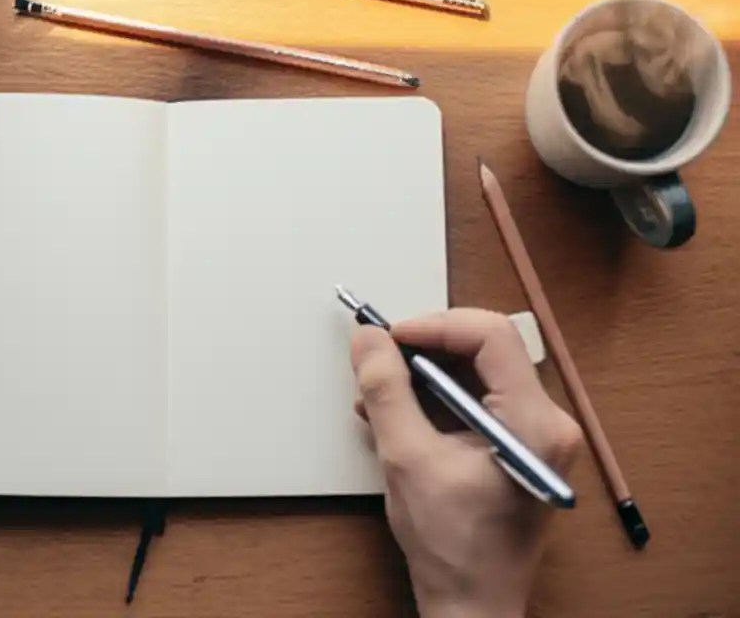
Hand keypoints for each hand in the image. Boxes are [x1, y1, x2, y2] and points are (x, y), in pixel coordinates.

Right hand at [350, 310, 582, 617]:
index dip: (435, 326)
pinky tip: (397, 416)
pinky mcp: (520, 446)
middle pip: (486, 352)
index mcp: (533, 424)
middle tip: (379, 360)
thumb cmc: (453, 546)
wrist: (474, 601)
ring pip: (478, 375)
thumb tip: (369, 341)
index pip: (491, 337)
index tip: (391, 337)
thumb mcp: (406, 459)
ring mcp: (537, 435)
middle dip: (425, 351)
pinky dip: (436, 401)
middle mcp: (548, 423)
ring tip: (378, 395)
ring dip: (425, 377)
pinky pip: (478, 401)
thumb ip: (385, 392)